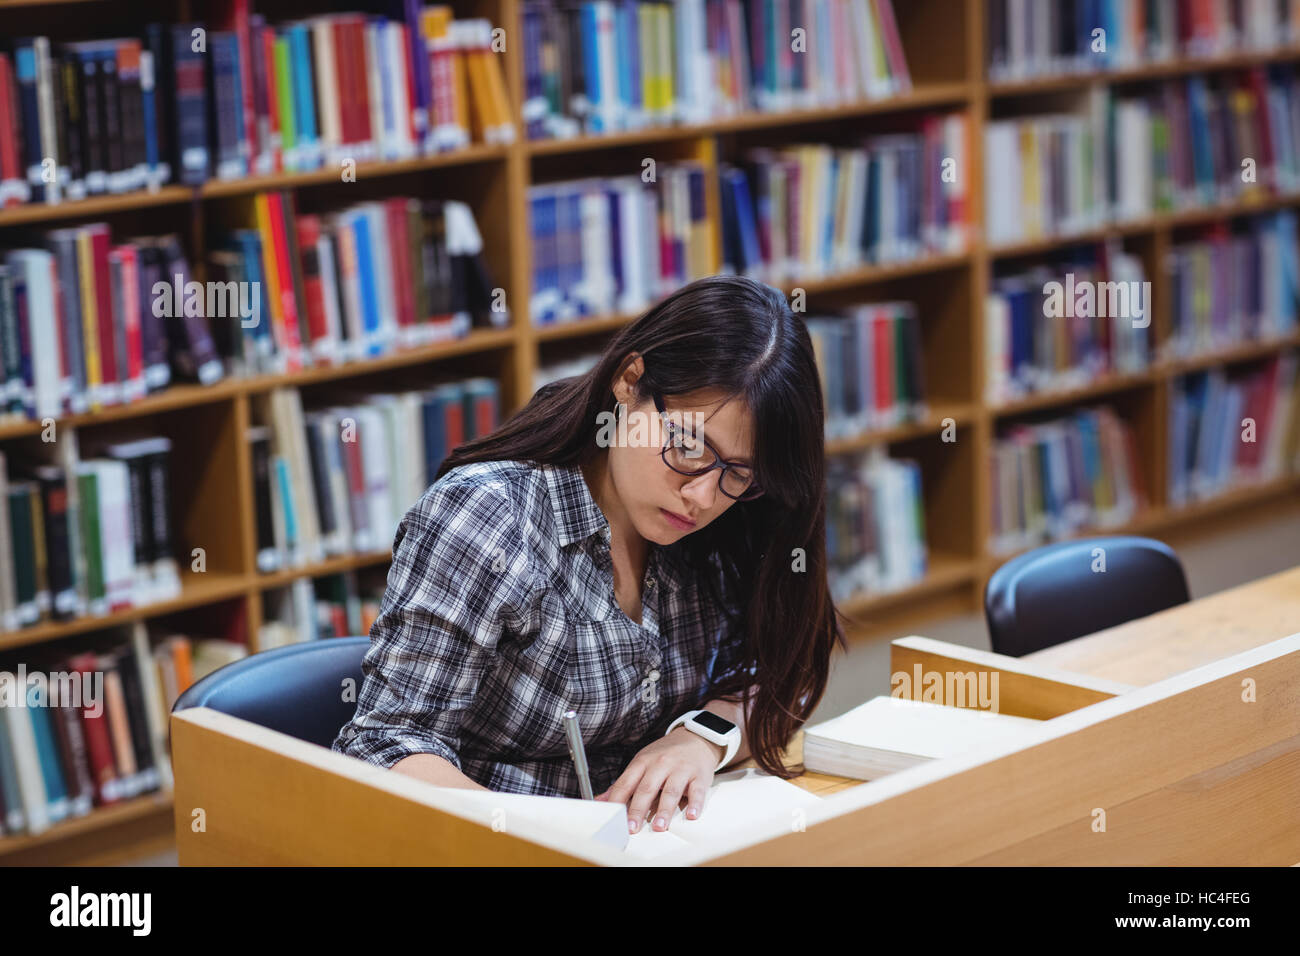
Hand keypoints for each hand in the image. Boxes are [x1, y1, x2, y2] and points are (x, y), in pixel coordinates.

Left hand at [595, 728, 721, 832]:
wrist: (695, 738)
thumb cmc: (665, 755)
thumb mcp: (642, 763)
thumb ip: (623, 784)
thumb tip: (601, 801)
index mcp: (643, 762)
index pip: (626, 783)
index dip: (618, 801)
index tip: (613, 818)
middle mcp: (661, 764)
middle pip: (647, 788)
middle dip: (638, 809)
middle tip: (633, 828)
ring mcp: (681, 769)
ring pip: (671, 790)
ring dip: (665, 810)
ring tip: (660, 826)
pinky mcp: (699, 775)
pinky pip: (697, 790)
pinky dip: (695, 803)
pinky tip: (691, 815)